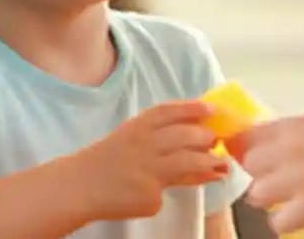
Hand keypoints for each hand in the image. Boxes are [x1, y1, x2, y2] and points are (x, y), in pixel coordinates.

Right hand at [73, 100, 230, 220]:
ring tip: (221, 167)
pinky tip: (172, 188)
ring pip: (189, 163)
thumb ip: (157, 134)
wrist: (81, 186)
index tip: (212, 109)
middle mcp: (144, 145)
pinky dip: (172, 190)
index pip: (169, 111)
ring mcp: (148, 171)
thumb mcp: (129, 137)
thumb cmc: (108, 160)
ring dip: (210, 163)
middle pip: (185, 136)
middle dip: (206, 137)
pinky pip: (171, 190)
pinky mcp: (150, 195)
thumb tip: (194, 131)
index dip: (193, 108)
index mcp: (137, 127)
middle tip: (215, 141)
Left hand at [239, 114, 303, 234]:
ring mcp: (301, 175)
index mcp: (298, 124)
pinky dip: (286, 225)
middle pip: (249, 164)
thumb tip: (246, 142)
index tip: (257, 165)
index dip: (248, 151)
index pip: (247, 133)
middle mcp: (295, 145)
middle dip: (261, 178)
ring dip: (271, 203)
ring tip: (292, 204)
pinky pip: (276, 221)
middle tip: (280, 189)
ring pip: (256, 193)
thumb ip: (290, 136)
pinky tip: (302, 220)